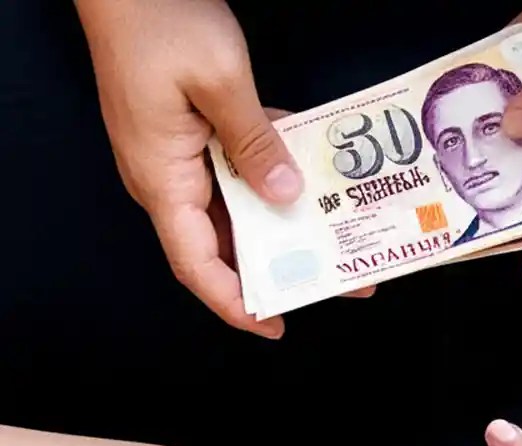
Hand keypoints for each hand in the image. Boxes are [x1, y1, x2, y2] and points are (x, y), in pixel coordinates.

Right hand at [73, 0, 371, 339]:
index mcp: (162, 177)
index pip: (196, 264)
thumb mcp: (218, 81)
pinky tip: (324, 178)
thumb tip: (286, 195)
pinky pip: (241, 165)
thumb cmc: (157, 20)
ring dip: (290, 221)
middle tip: (345, 278)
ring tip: (347, 235)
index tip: (275, 324)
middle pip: (227, 241)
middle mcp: (168, 175)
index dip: (235, 302)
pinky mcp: (194, 129)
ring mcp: (181, 152)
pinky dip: (279, 172)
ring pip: (241, 206)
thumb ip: (255, 142)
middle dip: (284, 265)